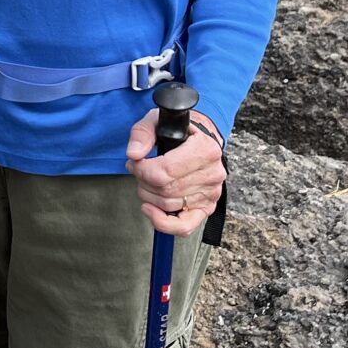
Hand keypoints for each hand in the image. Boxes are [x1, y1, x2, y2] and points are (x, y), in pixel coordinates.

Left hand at [126, 110, 225, 236]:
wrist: (200, 138)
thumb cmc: (179, 130)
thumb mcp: (157, 120)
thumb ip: (142, 134)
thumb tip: (134, 154)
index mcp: (205, 149)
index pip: (165, 171)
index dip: (142, 170)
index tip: (135, 162)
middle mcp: (212, 173)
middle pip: (165, 190)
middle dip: (143, 181)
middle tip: (138, 170)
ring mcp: (211, 193)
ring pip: (168, 205)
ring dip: (148, 196)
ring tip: (146, 180)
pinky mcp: (206, 207)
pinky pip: (185, 226)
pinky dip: (163, 224)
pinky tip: (150, 210)